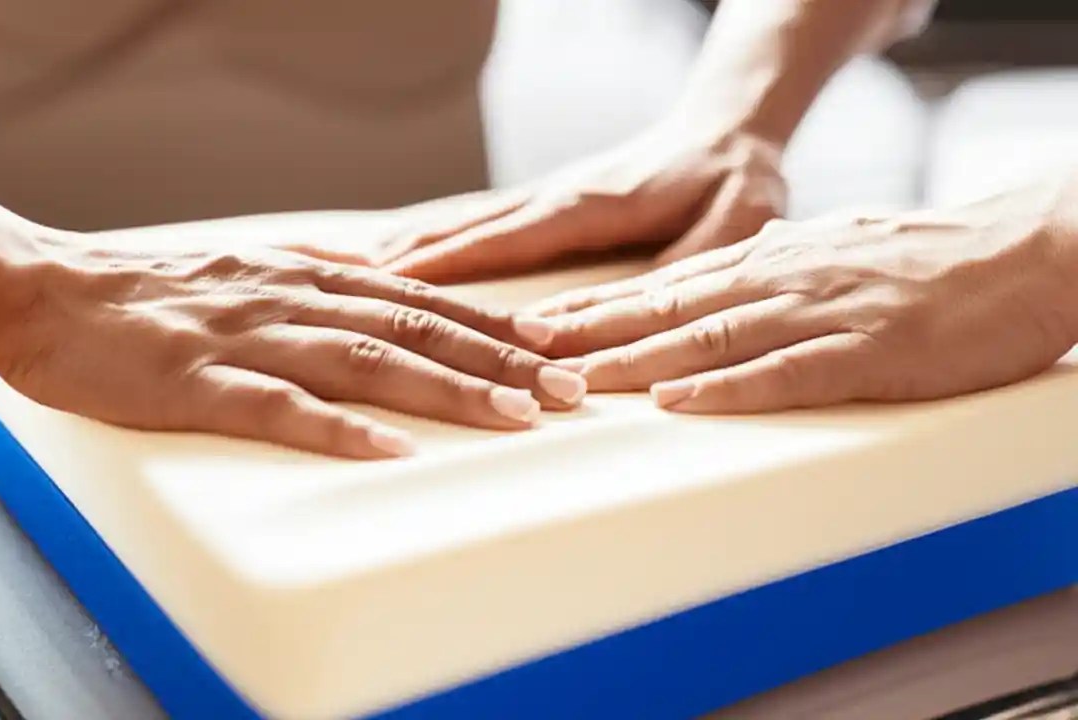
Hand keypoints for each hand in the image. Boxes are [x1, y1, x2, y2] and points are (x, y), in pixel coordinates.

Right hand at [0, 237, 586, 458]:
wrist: (46, 293)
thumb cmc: (149, 293)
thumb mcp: (248, 269)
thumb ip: (316, 280)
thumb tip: (384, 287)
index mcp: (304, 275)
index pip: (418, 299)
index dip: (491, 324)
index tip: (552, 347)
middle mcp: (290, 298)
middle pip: (413, 328)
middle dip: (497, 359)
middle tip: (565, 389)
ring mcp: (247, 339)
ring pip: (366, 362)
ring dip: (446, 388)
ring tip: (512, 416)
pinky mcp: (199, 384)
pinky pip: (280, 407)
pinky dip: (339, 428)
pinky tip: (390, 449)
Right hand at [347, 123, 785, 282]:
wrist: (725, 130)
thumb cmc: (732, 179)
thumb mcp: (735, 220)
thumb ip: (691, 265)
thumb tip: (645, 314)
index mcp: (587, 206)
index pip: (506, 237)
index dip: (450, 261)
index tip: (394, 281)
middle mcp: (550, 198)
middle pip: (459, 228)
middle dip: (398, 257)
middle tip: (334, 280)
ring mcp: (538, 198)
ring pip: (453, 222)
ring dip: (397, 247)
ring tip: (335, 267)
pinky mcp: (538, 207)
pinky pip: (466, 223)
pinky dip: (420, 239)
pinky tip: (384, 256)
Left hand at [530, 183, 1077, 411]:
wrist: (1024, 252)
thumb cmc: (933, 257)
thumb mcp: (836, 249)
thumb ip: (776, 268)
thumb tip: (727, 282)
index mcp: (773, 258)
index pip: (664, 285)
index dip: (596, 305)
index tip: (539, 325)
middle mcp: (781, 279)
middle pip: (667, 308)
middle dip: (590, 331)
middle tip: (525, 351)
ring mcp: (821, 313)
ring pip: (710, 338)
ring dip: (635, 362)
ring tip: (575, 380)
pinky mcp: (866, 353)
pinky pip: (784, 372)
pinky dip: (726, 388)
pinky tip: (678, 401)